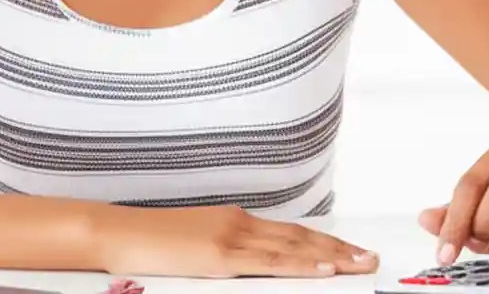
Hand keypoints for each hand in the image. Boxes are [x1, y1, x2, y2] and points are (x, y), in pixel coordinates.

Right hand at [89, 204, 378, 277]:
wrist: (117, 232)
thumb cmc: (149, 242)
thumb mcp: (194, 245)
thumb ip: (226, 254)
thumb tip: (250, 267)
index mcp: (235, 222)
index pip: (291, 232)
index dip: (325, 241)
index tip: (352, 250)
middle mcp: (239, 225)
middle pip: (301, 237)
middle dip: (340, 248)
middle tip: (371, 257)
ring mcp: (230, 238)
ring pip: (293, 248)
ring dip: (332, 256)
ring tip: (361, 263)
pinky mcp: (219, 256)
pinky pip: (268, 263)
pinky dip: (300, 264)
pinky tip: (324, 268)